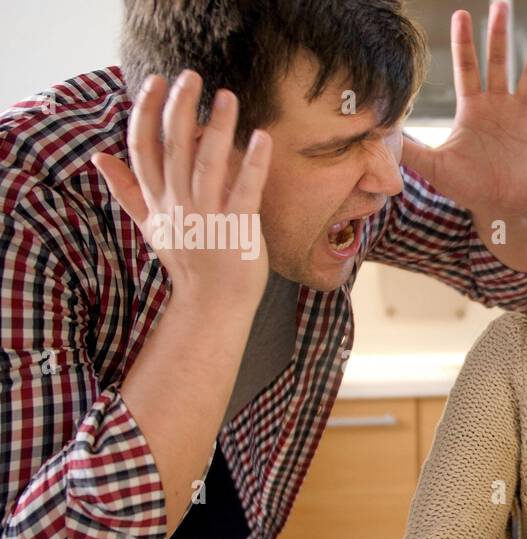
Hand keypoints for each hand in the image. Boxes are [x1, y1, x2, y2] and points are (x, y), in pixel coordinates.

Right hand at [91, 70, 270, 309]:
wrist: (213, 307)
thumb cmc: (188, 263)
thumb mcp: (151, 226)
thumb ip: (127, 190)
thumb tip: (98, 158)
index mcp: (157, 201)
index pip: (142, 148)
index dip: (145, 113)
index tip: (153, 82)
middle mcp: (178, 205)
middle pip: (172, 148)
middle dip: (179, 109)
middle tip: (190, 76)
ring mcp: (208, 217)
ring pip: (207, 164)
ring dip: (217, 128)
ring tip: (227, 97)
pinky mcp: (238, 228)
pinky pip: (245, 190)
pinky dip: (253, 162)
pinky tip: (261, 136)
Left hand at [401, 1, 526, 218]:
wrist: (499, 205)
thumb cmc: (467, 185)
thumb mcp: (436, 167)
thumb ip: (411, 149)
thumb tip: (380, 136)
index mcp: (472, 108)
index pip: (466, 67)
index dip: (464, 42)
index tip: (461, 15)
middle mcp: (497, 105)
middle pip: (497, 62)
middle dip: (498, 34)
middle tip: (502, 3)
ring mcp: (521, 115)